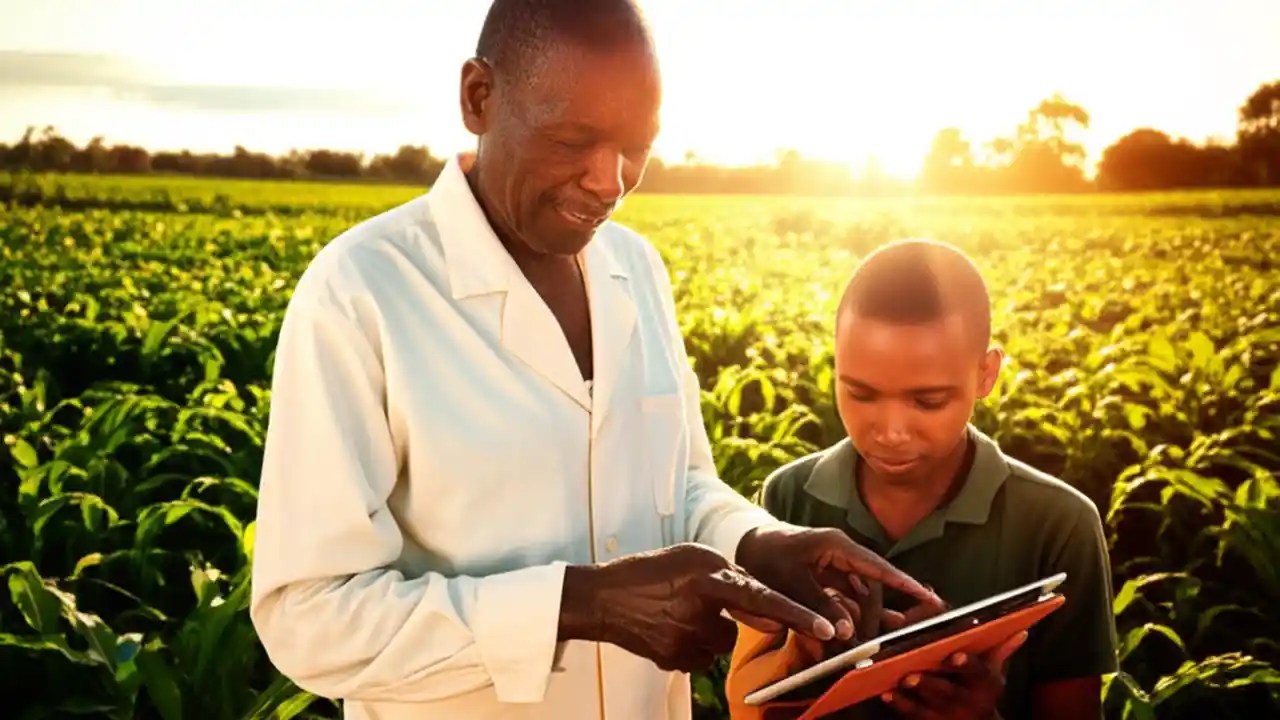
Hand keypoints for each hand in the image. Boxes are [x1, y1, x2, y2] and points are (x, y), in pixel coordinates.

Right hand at [558, 543, 836, 672]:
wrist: (601, 598)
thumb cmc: (650, 572)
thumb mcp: (692, 559)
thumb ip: (731, 579)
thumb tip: (766, 611)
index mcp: (707, 575)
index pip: (762, 597)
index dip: (797, 614)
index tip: (827, 629)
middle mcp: (700, 608)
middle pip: (743, 625)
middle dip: (751, 620)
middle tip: (735, 609)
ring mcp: (686, 638)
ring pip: (723, 642)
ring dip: (713, 631)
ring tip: (681, 613)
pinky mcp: (674, 659)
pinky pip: (702, 658)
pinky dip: (693, 646)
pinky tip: (670, 628)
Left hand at [736, 524, 944, 642]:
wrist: (744, 544)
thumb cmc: (766, 556)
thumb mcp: (791, 582)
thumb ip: (820, 606)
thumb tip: (849, 633)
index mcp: (836, 545)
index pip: (878, 566)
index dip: (903, 583)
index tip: (928, 597)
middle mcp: (842, 553)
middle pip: (871, 586)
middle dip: (877, 614)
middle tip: (885, 639)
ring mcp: (835, 565)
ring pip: (860, 595)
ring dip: (865, 618)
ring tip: (875, 641)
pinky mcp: (827, 577)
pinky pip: (846, 598)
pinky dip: (849, 615)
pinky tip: (857, 634)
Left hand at [880, 631, 1027, 719]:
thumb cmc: (981, 688)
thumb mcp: (993, 670)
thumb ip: (1000, 648)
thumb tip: (1020, 629)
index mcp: (986, 683)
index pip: (977, 672)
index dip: (966, 664)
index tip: (954, 656)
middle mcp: (969, 702)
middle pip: (947, 692)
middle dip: (929, 683)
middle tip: (910, 674)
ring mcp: (950, 716)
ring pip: (928, 706)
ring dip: (911, 696)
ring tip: (896, 684)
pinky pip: (915, 715)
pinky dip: (901, 705)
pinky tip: (887, 694)